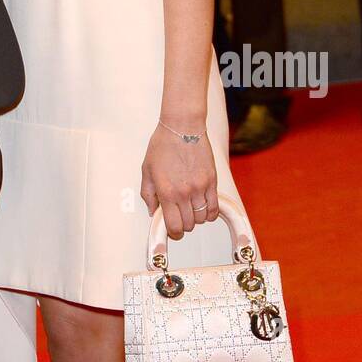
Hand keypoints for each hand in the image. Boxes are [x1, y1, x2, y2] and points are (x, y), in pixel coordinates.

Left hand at [140, 119, 218, 239]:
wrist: (182, 127)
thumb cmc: (162, 145)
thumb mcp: (146, 170)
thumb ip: (148, 194)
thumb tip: (153, 212)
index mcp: (166, 192)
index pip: (173, 226)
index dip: (173, 234)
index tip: (172, 231)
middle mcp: (184, 193)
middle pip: (188, 225)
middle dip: (183, 225)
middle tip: (179, 216)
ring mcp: (200, 188)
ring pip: (201, 219)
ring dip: (195, 218)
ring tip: (190, 207)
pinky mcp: (212, 181)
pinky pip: (214, 208)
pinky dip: (209, 213)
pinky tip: (203, 206)